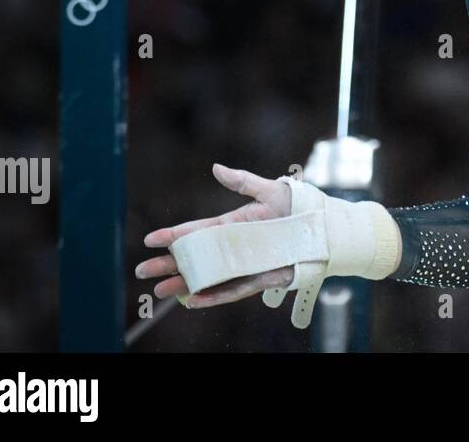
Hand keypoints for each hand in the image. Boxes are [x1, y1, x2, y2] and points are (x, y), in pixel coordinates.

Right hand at [135, 163, 294, 309]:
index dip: (173, 236)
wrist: (325, 228)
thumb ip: (242, 181)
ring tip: (160, 290)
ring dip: (185, 284)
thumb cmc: (298, 207)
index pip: (197, 231)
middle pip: (196, 258)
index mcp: (233, 225)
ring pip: (208, 277)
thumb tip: (216, 167)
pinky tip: (193, 301)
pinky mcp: (260, 279)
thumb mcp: (269, 191)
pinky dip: (213, 297)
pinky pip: (233, 291)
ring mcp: (245, 264)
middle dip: (169, 264)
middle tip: (143, 270)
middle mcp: (234, 246)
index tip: (150, 239)